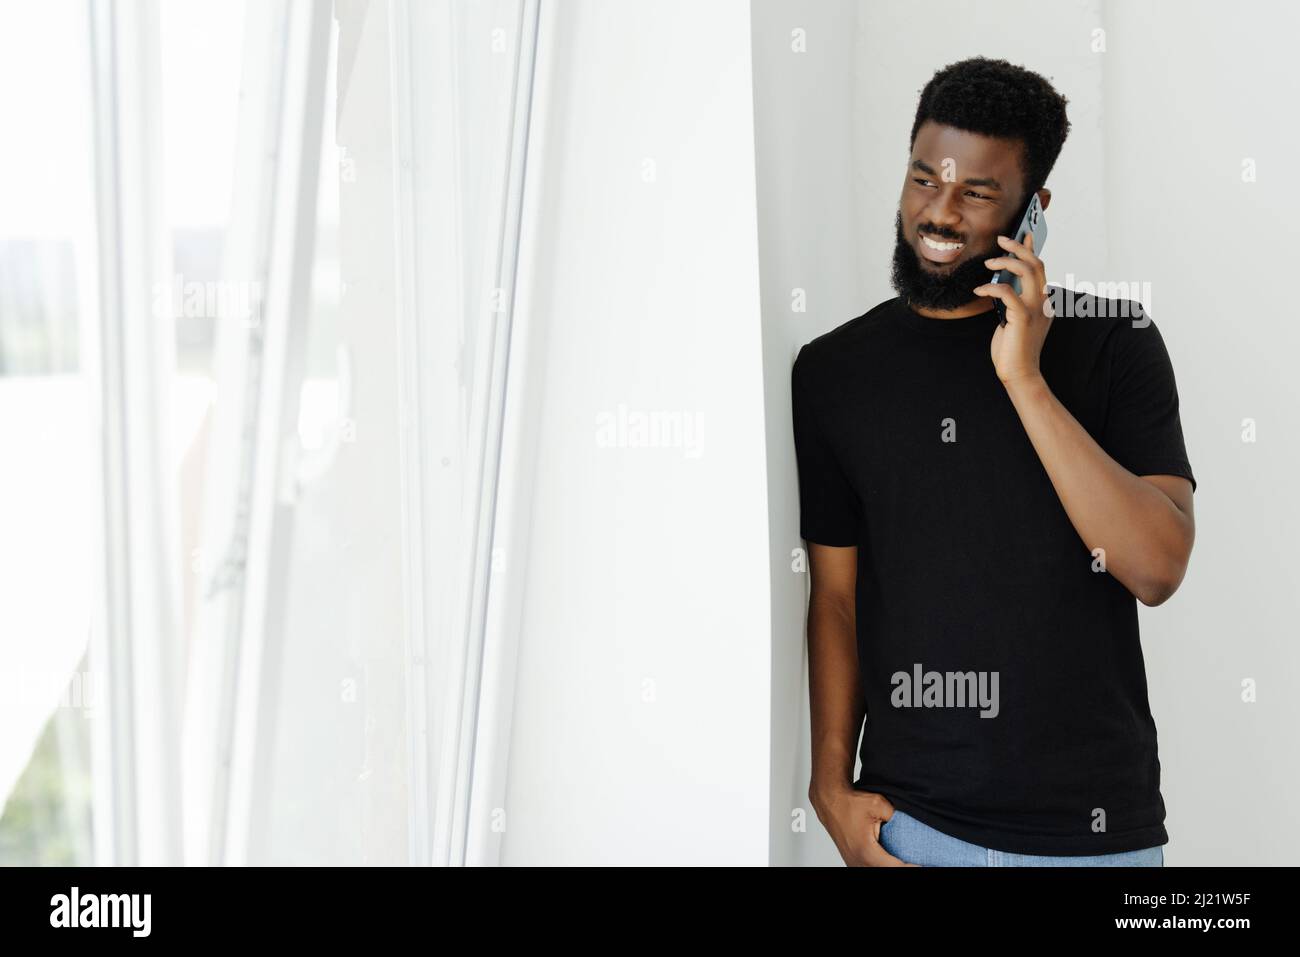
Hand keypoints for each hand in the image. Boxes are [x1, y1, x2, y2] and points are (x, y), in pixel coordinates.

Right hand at [810, 784, 918, 866]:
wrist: (830, 800)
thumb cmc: (850, 802)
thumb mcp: (878, 804)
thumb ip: (896, 816)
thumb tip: (911, 825)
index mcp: (866, 851)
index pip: (895, 868)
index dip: (912, 868)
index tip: (924, 864)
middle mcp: (858, 861)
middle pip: (886, 872)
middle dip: (904, 868)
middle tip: (920, 863)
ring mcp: (853, 862)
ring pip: (877, 871)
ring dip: (892, 867)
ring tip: (909, 862)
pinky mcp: (852, 860)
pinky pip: (870, 868)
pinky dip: (882, 866)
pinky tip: (893, 861)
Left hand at [975, 230, 1053, 387]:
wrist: (1018, 372)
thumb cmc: (1013, 347)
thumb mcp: (1012, 318)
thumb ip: (1012, 300)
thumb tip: (1002, 281)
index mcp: (1043, 301)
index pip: (1040, 268)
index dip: (1032, 249)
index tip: (1025, 233)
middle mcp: (1044, 301)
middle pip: (1036, 264)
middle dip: (1018, 248)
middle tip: (1002, 239)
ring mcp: (1036, 309)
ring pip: (1028, 271)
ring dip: (1007, 261)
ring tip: (989, 261)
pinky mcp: (1023, 317)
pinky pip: (1008, 291)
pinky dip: (992, 285)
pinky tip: (980, 288)